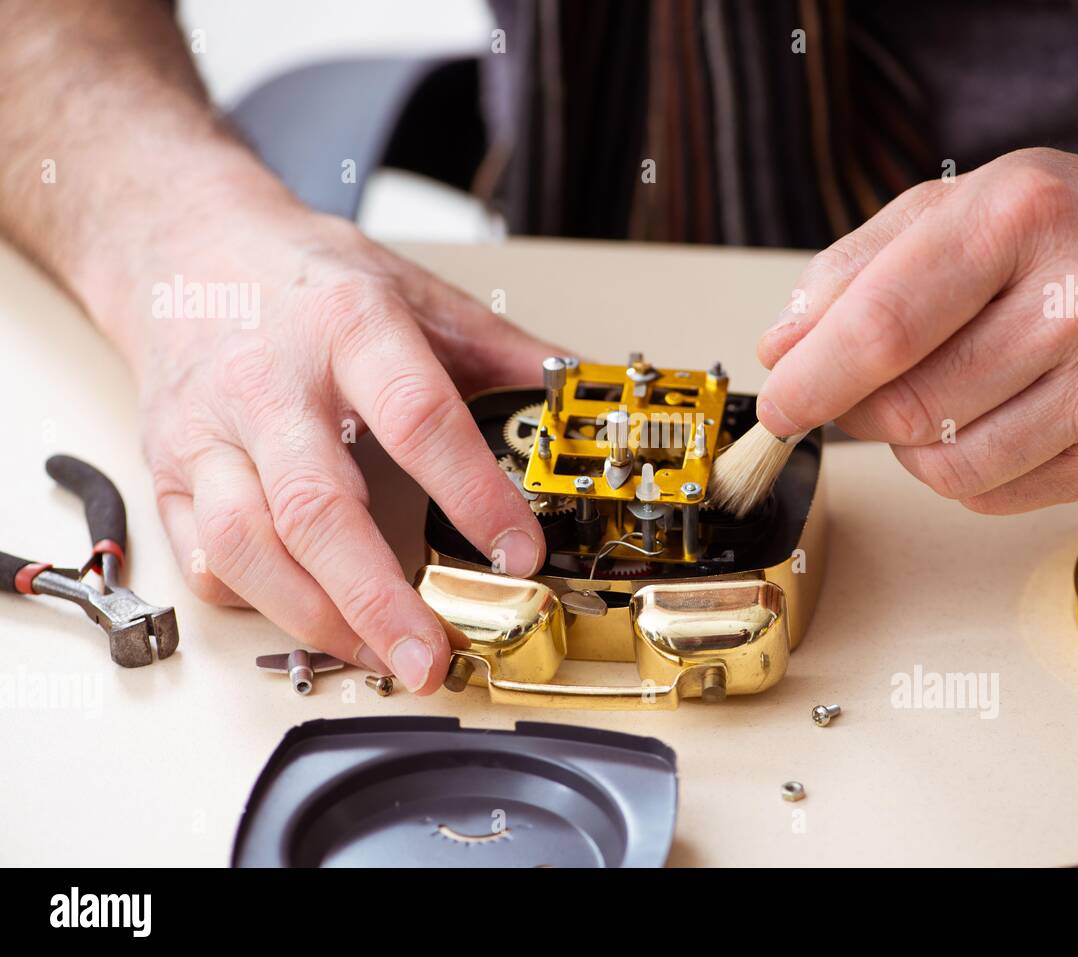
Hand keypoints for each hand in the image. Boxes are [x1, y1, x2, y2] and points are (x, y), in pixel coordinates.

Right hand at [122, 201, 556, 692]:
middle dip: (377, 598)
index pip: (417, 418)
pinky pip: (203, 556)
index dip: (472, 494)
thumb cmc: (308, 279)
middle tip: (431, 657)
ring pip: (247, 545)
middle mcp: (270, 383)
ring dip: (317, 618)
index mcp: (348, 326)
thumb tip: (583, 397)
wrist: (190, 250)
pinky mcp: (169, 470)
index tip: (519, 553)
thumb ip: (504, 353)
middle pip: (317, 507)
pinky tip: (307, 614)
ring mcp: (210, 431)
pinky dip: (254, 599)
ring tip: (382, 658)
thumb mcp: (417, 294)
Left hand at [757, 143, 1077, 511]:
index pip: (884, 325)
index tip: (778, 406)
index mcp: (1020, 215)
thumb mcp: (959, 205)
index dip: (812, 380)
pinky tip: (992, 416)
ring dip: (910, 444)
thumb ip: (855, 268)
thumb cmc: (1073, 229)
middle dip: (855, 410)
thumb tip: (784, 346)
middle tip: (857, 387)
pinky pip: (993, 495)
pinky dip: (963, 468)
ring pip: (945, 465)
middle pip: (908, 407)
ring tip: (940, 391)